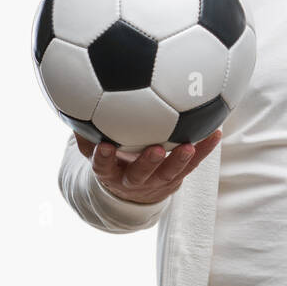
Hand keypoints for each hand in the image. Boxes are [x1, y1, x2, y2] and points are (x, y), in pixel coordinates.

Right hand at [74, 129, 222, 204]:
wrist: (131, 191)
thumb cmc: (112, 157)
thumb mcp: (93, 147)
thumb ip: (85, 128)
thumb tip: (70, 94)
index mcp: (110, 172)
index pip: (103, 167)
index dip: (104, 159)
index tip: (106, 146)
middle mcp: (133, 180)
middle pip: (140, 175)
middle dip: (147, 163)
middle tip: (155, 149)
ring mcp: (157, 181)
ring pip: (170, 174)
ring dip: (180, 160)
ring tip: (190, 146)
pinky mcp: (177, 178)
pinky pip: (193, 165)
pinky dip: (205, 149)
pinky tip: (216, 131)